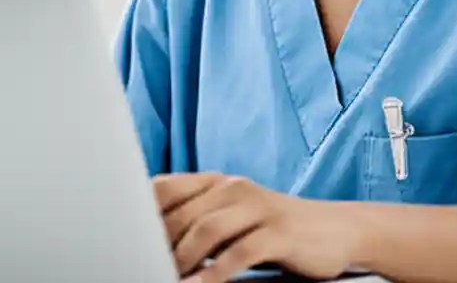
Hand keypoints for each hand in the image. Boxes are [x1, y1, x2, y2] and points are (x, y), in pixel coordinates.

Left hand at [154, 172, 359, 282]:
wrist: (337, 230)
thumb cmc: (273, 229)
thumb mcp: (231, 220)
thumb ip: (195, 223)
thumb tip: (148, 243)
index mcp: (214, 183)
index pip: (162, 188)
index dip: (137, 213)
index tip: (120, 239)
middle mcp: (232, 188)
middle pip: (180, 213)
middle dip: (156, 245)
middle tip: (141, 267)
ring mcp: (257, 207)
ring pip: (206, 230)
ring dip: (181, 258)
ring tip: (166, 278)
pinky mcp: (278, 232)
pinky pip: (240, 252)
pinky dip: (216, 272)